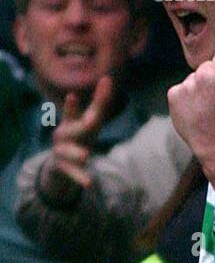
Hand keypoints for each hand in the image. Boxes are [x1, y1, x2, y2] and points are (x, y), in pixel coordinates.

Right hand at [38, 76, 112, 204]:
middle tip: (92, 121)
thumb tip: (107, 78)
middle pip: (73, 130)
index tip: (78, 93)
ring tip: (86, 156)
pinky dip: (80, 177)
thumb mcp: (89, 121)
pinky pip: (72, 172)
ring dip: (76, 153)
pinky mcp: (62, 167)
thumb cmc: (79, 137)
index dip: (79, 104)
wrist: (60, 164)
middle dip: (80, 126)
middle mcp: (64, 135)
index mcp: (72, 122)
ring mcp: (61, 151)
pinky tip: (89, 183)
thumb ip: (99, 103)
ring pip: (68, 151)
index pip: (77, 111)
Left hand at [167, 53, 214, 169]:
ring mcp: (186, 85)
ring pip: (192, 80)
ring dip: (197, 90)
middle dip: (210, 78)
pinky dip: (185, 100)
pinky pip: (180, 90)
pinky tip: (194, 112)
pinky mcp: (173, 95)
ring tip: (205, 109)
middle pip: (205, 67)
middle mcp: (202, 74)